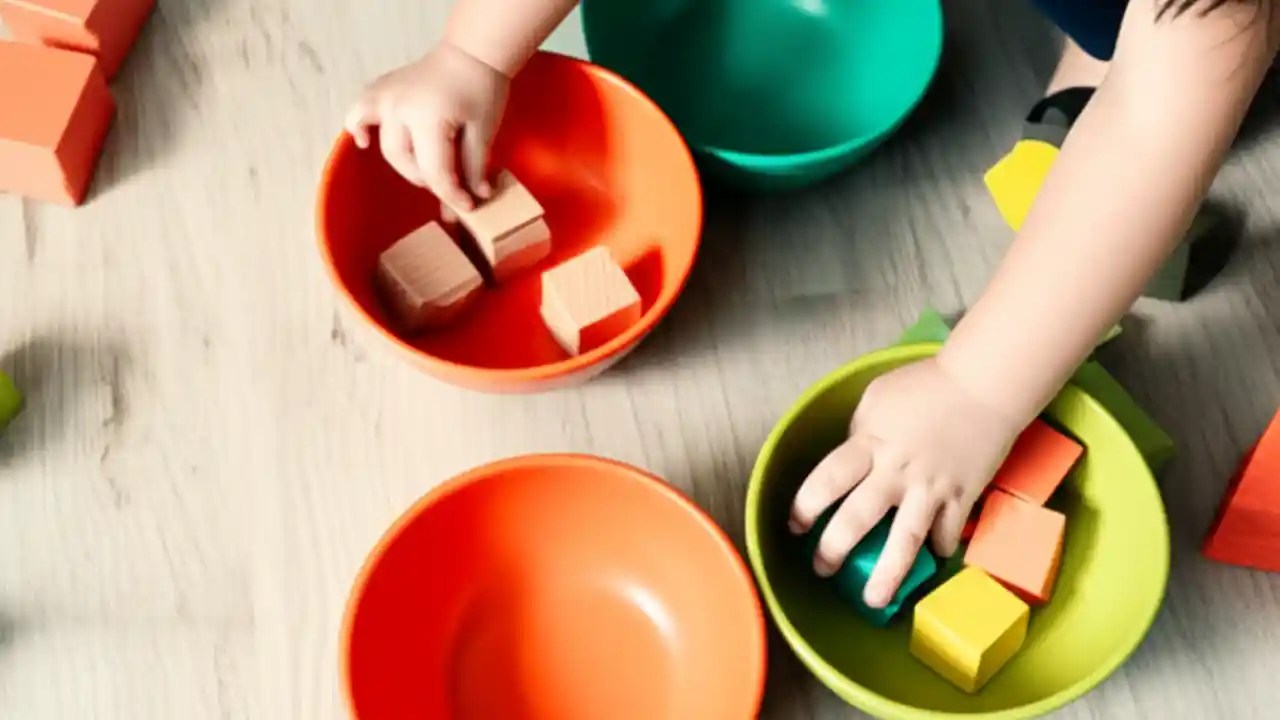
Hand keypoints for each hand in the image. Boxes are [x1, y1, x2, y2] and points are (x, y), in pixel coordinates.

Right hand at [345, 41, 509, 211]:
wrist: (471, 53)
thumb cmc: (481, 89)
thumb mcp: (484, 131)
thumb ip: (475, 167)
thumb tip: (475, 198)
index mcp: (428, 117)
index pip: (434, 171)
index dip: (452, 194)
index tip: (468, 207)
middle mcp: (399, 108)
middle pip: (406, 161)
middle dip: (429, 179)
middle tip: (450, 180)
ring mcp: (385, 97)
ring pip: (386, 146)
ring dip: (405, 163)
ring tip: (424, 165)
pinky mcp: (380, 90)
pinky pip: (359, 113)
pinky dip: (358, 128)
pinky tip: (364, 141)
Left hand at [788, 357, 1022, 608]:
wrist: (985, 384)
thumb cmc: (926, 386)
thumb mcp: (876, 401)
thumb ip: (861, 435)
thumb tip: (852, 459)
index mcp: (869, 444)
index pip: (827, 480)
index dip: (806, 506)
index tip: (795, 525)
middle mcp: (896, 472)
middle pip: (858, 518)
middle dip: (834, 549)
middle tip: (822, 568)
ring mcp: (931, 488)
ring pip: (905, 541)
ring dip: (887, 575)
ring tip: (872, 601)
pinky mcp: (962, 497)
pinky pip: (946, 533)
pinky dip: (938, 549)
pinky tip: (931, 557)